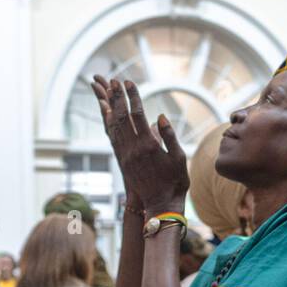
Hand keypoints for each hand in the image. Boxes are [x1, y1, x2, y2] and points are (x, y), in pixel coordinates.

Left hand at [90, 74, 188, 214]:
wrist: (161, 204)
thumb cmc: (175, 181)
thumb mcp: (179, 157)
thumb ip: (169, 136)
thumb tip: (159, 116)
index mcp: (149, 145)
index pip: (137, 114)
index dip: (132, 97)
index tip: (128, 82)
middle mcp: (133, 149)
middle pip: (122, 117)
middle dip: (117, 98)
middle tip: (113, 81)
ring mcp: (126, 156)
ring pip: (114, 127)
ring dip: (111, 108)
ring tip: (107, 92)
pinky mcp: (122, 162)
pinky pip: (113, 139)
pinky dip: (109, 124)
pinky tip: (107, 115)